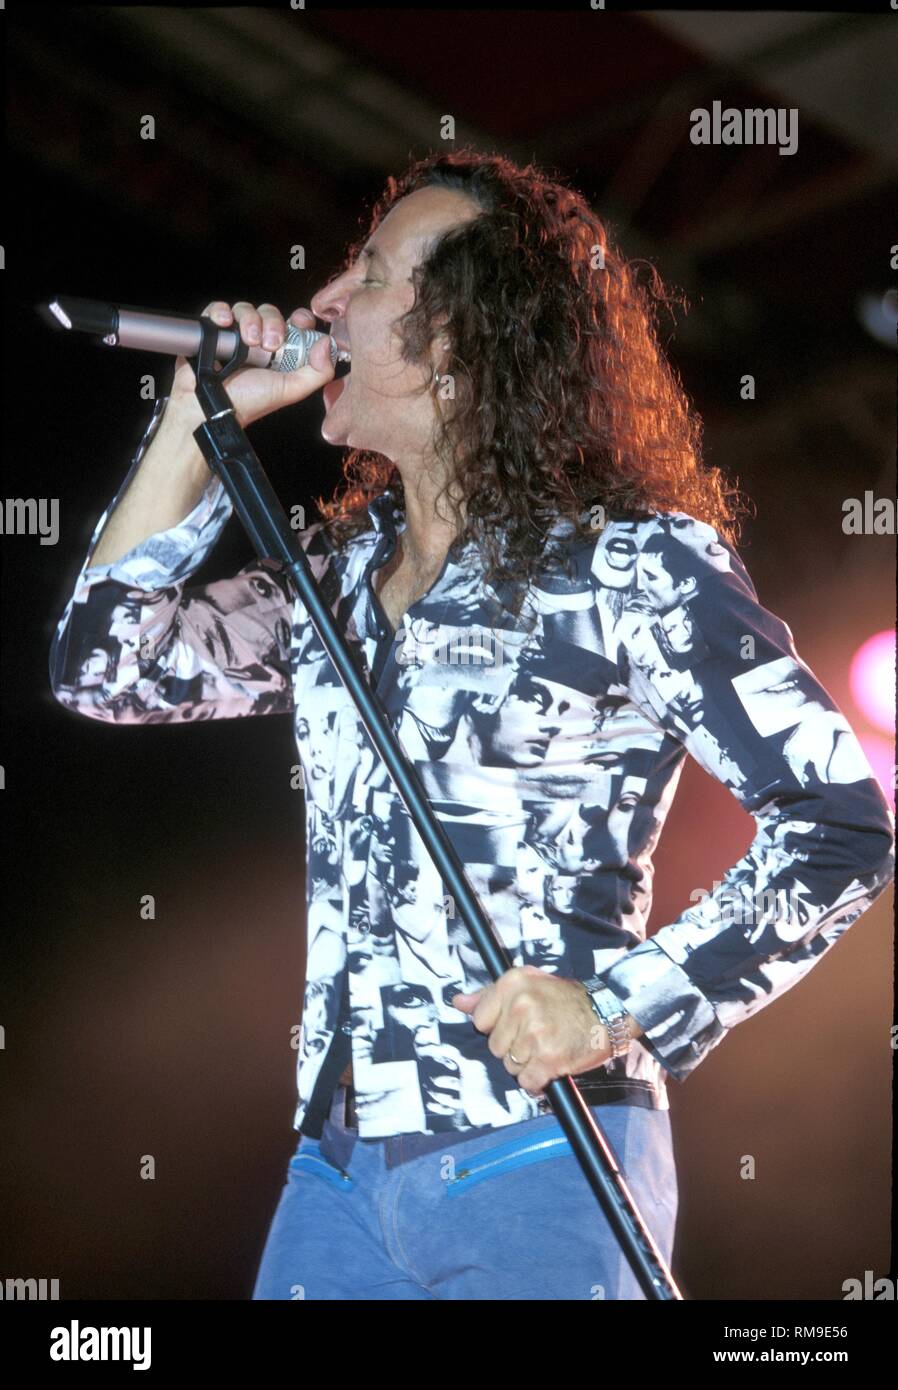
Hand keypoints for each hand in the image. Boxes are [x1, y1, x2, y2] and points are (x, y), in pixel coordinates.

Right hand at [169, 300, 335, 428]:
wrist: (213, 409)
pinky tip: (225, 325)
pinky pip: (217, 309)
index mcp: (280, 351)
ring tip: (248, 342)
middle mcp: (258, 340)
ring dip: (249, 320)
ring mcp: (234, 334)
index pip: (293, 322)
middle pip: (270, 312)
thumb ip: (319, 372)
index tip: (300, 322)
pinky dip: (222, 312)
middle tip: (270, 344)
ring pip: (245, 309)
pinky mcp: (211, 330)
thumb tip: (326, 342)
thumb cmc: (250, 402)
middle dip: (273, 322)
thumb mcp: (292, 390)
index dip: (299, 318)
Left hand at [452, 965, 614, 1096]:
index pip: (480, 1019)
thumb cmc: (567, 999)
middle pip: (495, 1046)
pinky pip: (527, 1082)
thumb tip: (458, 1002)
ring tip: (546, 1047)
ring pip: (510, 1065)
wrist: (607, 1012)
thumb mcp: (529, 983)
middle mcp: (522, 1006)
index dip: (498, 1026)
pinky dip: (537, 1080)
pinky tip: (550, 1065)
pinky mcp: (549, 1059)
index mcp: (513, 984)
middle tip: (537, 1035)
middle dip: (513, 1046)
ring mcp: (535, 1034)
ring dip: (526, 1064)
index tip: (517, 1023)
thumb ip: (490, 995)